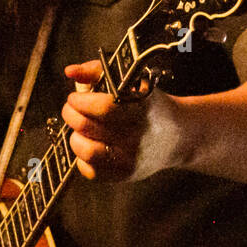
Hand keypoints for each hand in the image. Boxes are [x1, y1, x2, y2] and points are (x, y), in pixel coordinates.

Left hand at [61, 61, 185, 181]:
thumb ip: (97, 71)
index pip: (103, 107)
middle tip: (71, 109)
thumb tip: (70, 72)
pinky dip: (82, 157)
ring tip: (81, 129)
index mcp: (142, 107)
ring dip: (75, 137)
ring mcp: (132, 158)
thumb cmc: (147, 104)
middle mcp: (139, 135)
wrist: (176, 136)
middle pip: (89, 127)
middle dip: (71, 115)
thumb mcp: (130, 80)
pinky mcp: (126, 175)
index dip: (80, 102)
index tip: (75, 97)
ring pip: (87, 152)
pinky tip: (91, 145)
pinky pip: (90, 171)